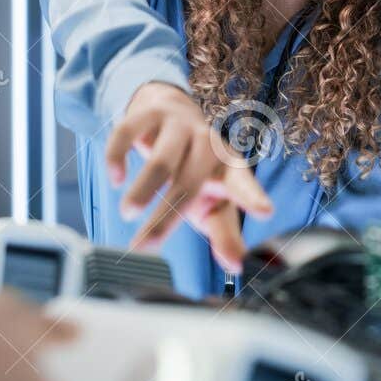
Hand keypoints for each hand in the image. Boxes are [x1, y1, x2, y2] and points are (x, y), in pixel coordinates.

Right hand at [106, 82, 273, 270]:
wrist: (172, 113)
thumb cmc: (195, 170)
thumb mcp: (211, 201)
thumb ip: (225, 233)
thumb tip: (236, 267)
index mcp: (227, 168)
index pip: (242, 183)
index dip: (252, 197)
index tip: (265, 211)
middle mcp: (206, 144)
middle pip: (188, 183)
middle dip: (165, 217)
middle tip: (144, 246)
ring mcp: (178, 126)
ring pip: (160, 159)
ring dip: (143, 188)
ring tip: (128, 212)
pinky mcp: (149, 113)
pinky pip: (128, 132)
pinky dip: (117, 156)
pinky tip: (115, 178)